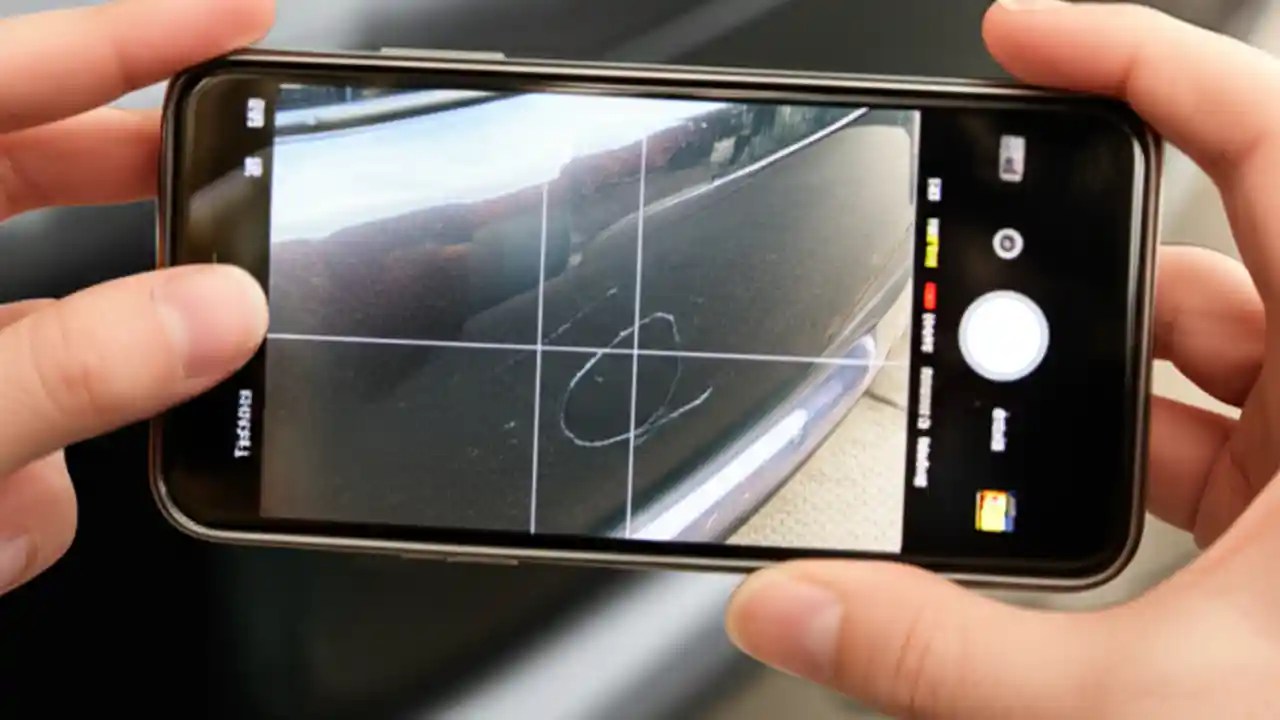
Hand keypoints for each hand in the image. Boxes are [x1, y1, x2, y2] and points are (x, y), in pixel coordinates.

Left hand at [0, 0, 273, 596]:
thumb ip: (69, 372)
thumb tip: (219, 314)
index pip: (8, 70)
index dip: (134, 34)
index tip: (242, 17)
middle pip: (25, 168)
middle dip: (127, 205)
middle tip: (238, 193)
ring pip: (23, 332)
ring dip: (51, 413)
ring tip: (22, 491)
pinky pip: (10, 412)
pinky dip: (17, 477)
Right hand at [726, 2, 1279, 716]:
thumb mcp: (1136, 704)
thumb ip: (946, 658)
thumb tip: (799, 605)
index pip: (1266, 140)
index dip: (1137, 59)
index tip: (1020, 39)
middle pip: (1193, 251)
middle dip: (1057, 267)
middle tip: (959, 279)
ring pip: (1189, 352)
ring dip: (1075, 376)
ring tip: (982, 407)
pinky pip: (1193, 431)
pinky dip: (1109, 446)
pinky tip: (1041, 494)